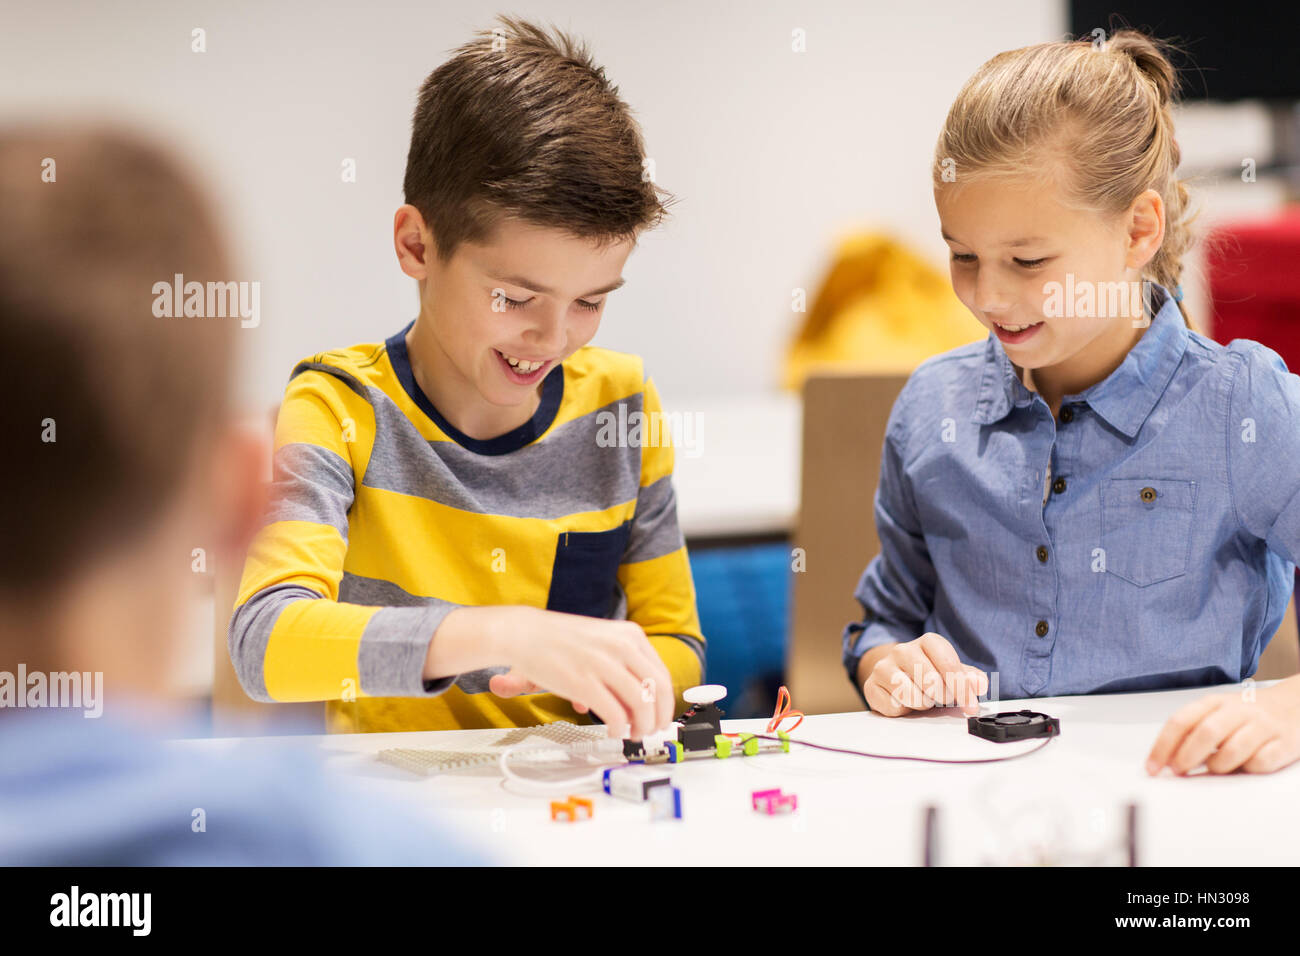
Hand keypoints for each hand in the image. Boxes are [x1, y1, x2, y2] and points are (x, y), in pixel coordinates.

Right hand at [432, 606, 673, 738]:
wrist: (524, 632)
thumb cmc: (559, 639)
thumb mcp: (601, 642)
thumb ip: (621, 668)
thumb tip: (633, 701)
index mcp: (629, 634)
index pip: (661, 674)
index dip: (666, 702)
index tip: (661, 717)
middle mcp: (622, 647)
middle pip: (657, 690)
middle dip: (659, 717)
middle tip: (652, 731)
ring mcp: (604, 664)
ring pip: (642, 704)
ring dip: (642, 726)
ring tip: (633, 735)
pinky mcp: (584, 683)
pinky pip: (616, 714)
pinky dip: (620, 728)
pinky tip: (614, 732)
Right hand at [860, 633, 986, 716]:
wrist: (895, 672)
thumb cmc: (928, 672)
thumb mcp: (952, 671)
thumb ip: (969, 678)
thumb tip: (979, 684)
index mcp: (927, 642)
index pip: (948, 663)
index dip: (962, 687)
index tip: (971, 706)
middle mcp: (902, 650)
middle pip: (930, 681)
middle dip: (941, 696)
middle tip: (941, 698)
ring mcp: (884, 667)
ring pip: (911, 695)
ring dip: (922, 704)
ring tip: (921, 697)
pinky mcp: (871, 685)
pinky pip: (894, 706)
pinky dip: (904, 710)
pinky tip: (904, 702)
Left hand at [1146, 681, 1299, 774]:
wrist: (1295, 705)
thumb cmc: (1247, 715)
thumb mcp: (1216, 714)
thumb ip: (1192, 732)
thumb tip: (1165, 760)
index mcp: (1214, 702)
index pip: (1181, 721)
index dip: (1162, 746)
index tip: (1153, 767)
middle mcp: (1237, 711)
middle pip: (1206, 733)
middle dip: (1186, 757)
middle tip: (1178, 772)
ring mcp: (1262, 726)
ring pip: (1233, 749)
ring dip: (1218, 765)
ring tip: (1215, 769)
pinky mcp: (1284, 743)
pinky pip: (1261, 762)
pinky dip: (1248, 769)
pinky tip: (1244, 767)